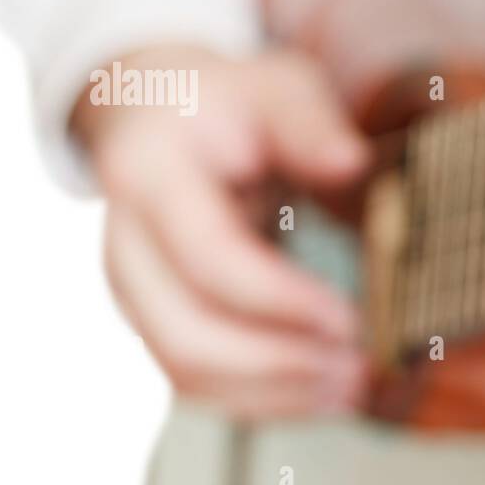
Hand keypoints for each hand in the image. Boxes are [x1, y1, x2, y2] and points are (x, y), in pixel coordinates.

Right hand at [73, 46, 371, 418]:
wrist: (162, 115)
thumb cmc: (226, 103)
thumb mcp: (274, 86)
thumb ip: (309, 123)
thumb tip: (350, 162)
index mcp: (148, 176)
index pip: (209, 258)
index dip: (279, 300)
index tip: (349, 320)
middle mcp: (125, 244)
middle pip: (186, 334)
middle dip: (279, 365)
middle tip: (359, 367)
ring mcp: (133, 290)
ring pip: (187, 372)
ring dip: (274, 395)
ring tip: (353, 389)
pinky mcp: (155, 320)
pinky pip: (198, 379)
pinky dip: (261, 399)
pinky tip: (322, 395)